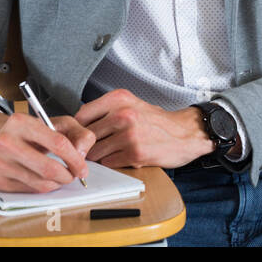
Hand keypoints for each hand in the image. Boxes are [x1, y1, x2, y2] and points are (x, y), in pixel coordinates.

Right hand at [0, 110, 94, 192]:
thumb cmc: (30, 132)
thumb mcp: (57, 123)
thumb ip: (78, 133)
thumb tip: (81, 154)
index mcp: (21, 122)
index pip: (58, 143)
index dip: (75, 159)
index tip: (83, 168)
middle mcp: (5, 142)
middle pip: (48, 168)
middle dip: (68, 175)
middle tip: (74, 176)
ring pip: (40, 183)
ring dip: (57, 183)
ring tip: (61, 177)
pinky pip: (29, 190)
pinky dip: (43, 187)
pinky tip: (45, 179)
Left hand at [75, 89, 213, 168]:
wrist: (185, 133)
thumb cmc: (156, 121)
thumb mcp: (131, 104)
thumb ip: (106, 111)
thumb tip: (76, 127)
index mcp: (119, 98)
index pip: (81, 115)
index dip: (78, 129)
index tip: (81, 135)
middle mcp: (123, 114)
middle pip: (86, 136)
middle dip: (87, 145)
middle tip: (93, 148)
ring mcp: (128, 135)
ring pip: (95, 152)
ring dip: (99, 156)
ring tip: (111, 152)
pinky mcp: (134, 154)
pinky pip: (108, 162)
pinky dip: (112, 162)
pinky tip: (123, 157)